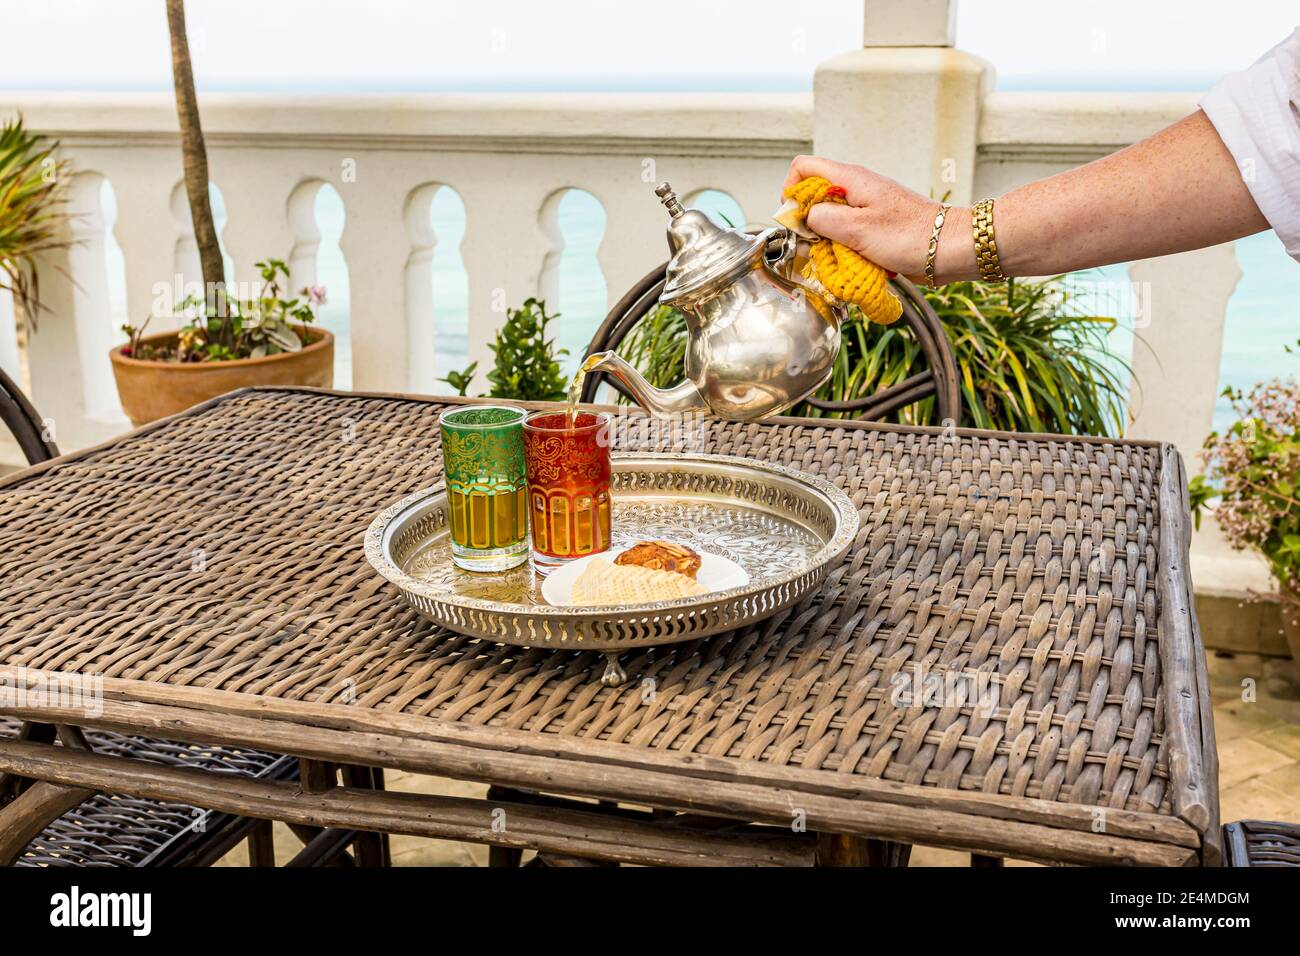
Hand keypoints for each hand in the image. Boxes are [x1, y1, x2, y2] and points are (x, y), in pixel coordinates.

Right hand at [781, 155, 951, 282]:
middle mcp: (856, 188)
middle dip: (809, 221)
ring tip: (841, 255)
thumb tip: (802, 217)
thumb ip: (822, 219)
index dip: (791, 192)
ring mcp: (866, 207)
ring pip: (830, 218)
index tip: (796, 219)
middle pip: (814, 196)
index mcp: (851, 179)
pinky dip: (846, 248)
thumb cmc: (911, 236)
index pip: (804, 168)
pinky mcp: (874, 225)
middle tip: (818, 243)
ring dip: (828, 239)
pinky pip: (848, 233)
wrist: (950, 247)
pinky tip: (857, 260)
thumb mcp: (857, 229)